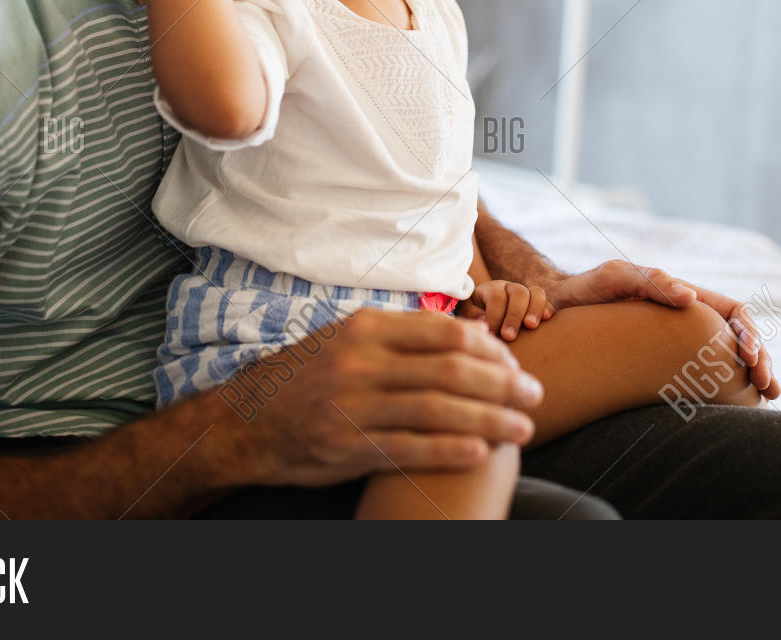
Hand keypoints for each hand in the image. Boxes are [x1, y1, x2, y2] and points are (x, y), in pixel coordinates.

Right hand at [216, 309, 544, 488]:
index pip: (445, 332)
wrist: (244, 422)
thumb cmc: (310, 377)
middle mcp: (361, 362)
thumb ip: (400, 335)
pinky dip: (450, 449)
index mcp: (367, 329)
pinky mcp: (346, 446)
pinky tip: (482, 451)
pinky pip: (409, 447)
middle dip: (504, 383)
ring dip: (491, 419)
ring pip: (438, 409)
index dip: (491, 348)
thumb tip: (465, 334)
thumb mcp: (348, 339)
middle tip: (536, 394)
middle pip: (451, 370)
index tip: (516, 361)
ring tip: (524, 427)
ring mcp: (352, 406)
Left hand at [459, 280, 553, 341]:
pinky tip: (546, 321)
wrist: (483, 314)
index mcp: (491, 289)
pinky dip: (547, 309)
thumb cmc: (474, 317)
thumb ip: (472, 316)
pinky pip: (547, 302)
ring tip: (531, 327)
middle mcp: (509, 288)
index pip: (496, 296)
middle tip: (509, 336)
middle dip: (514, 315)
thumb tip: (485, 322)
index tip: (491, 334)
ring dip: (534, 310)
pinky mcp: (536, 305)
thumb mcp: (467, 314)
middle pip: (518, 292)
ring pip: (536, 293)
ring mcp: (525, 295)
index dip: (494, 315)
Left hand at [548, 260, 780, 398]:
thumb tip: (688, 297)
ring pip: (726, 361)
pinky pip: (703, 377)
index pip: (734, 314)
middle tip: (770, 387)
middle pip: (739, 340)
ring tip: (766, 398)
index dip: (750, 335)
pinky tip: (731, 410)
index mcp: (688, 299)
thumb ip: (651, 281)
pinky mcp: (665, 366)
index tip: (752, 358)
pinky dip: (723, 391)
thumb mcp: (617, 277)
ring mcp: (680, 345)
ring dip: (750, 377)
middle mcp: (690, 322)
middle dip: (761, 361)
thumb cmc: (589, 290)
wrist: (562, 308)